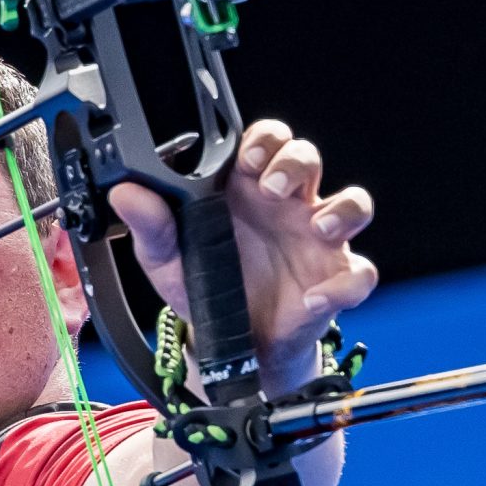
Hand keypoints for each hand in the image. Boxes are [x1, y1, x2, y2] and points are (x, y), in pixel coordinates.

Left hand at [108, 120, 377, 383]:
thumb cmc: (207, 287)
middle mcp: (288, 207)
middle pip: (308, 158)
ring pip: (354, 203)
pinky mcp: (335, 279)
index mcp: (248, 189)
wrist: (230, 345)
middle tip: (272, 189)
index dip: (264, 140)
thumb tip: (126, 193)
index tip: (246, 159)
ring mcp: (317, 241)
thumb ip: (151, 226)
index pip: (266, 141)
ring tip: (316, 227)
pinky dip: (343, 285)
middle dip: (295, 163)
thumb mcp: (167, 258)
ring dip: (342, 208)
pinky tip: (311, 298)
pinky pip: (359, 274)